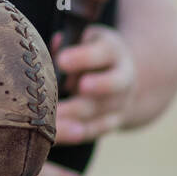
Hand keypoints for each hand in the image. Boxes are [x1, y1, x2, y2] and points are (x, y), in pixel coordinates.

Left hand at [52, 26, 136, 143]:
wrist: (118, 76)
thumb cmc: (86, 51)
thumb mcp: (80, 39)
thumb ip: (66, 43)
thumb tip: (55, 44)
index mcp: (112, 50)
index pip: (103, 52)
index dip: (84, 57)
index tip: (62, 60)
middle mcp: (123, 76)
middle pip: (112, 85)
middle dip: (91, 89)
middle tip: (63, 91)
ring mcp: (121, 101)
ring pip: (102, 110)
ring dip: (77, 115)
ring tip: (53, 119)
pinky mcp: (113, 120)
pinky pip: (96, 129)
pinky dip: (77, 133)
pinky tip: (59, 136)